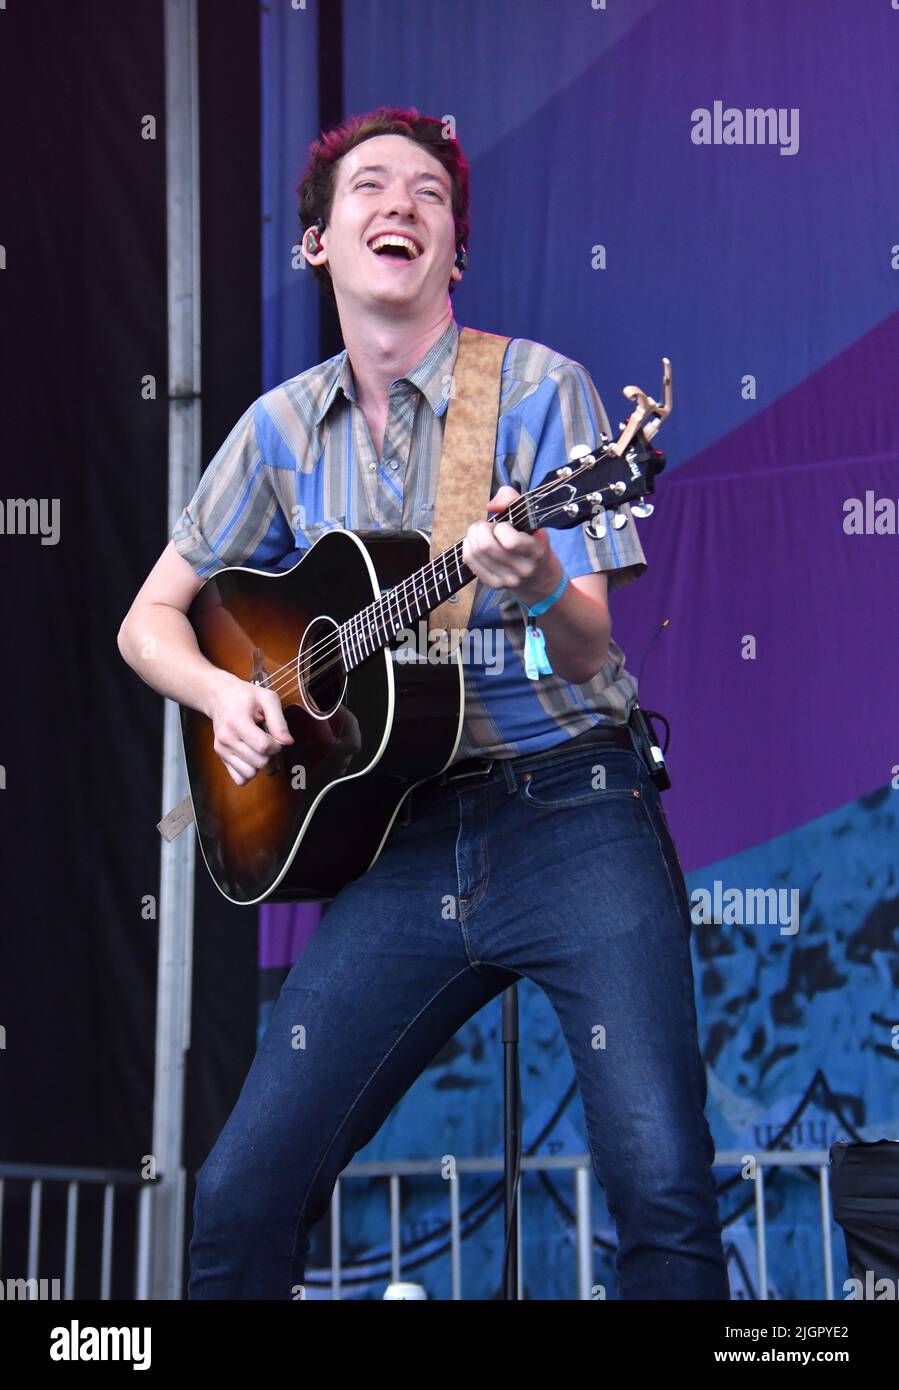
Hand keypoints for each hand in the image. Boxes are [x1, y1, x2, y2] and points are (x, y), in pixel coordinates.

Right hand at [207, 671, 294, 785]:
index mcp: (237, 721)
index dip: (276, 745)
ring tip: (257, 747)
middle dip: (269, 754)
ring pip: (250, 773)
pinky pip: (239, 778)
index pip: (263, 746)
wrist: (219, 697)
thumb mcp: (267, 699)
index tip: (275, 736)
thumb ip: (279, 721)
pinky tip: (250, 756)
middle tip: (266, 739)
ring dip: (259, 764)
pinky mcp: (221, 757)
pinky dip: (248, 771)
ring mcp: (222, 749)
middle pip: (259, 762)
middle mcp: (226, 738)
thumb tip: (288, 742)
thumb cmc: (245, 696)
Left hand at [462, 486, 561, 605]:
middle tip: (488, 525)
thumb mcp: (531, 518)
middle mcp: (522, 569)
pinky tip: (476, 542)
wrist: (538, 576)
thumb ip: (512, 500)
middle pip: (486, 546)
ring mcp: (507, 580)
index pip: (510, 542)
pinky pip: (470, 561)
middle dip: (481, 529)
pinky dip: (468, 546)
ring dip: (473, 535)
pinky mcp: (493, 584)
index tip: (505, 525)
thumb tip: (491, 506)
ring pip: (475, 553)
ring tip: (481, 532)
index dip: (501, 527)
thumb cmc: (533, 541)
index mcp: (535, 552)